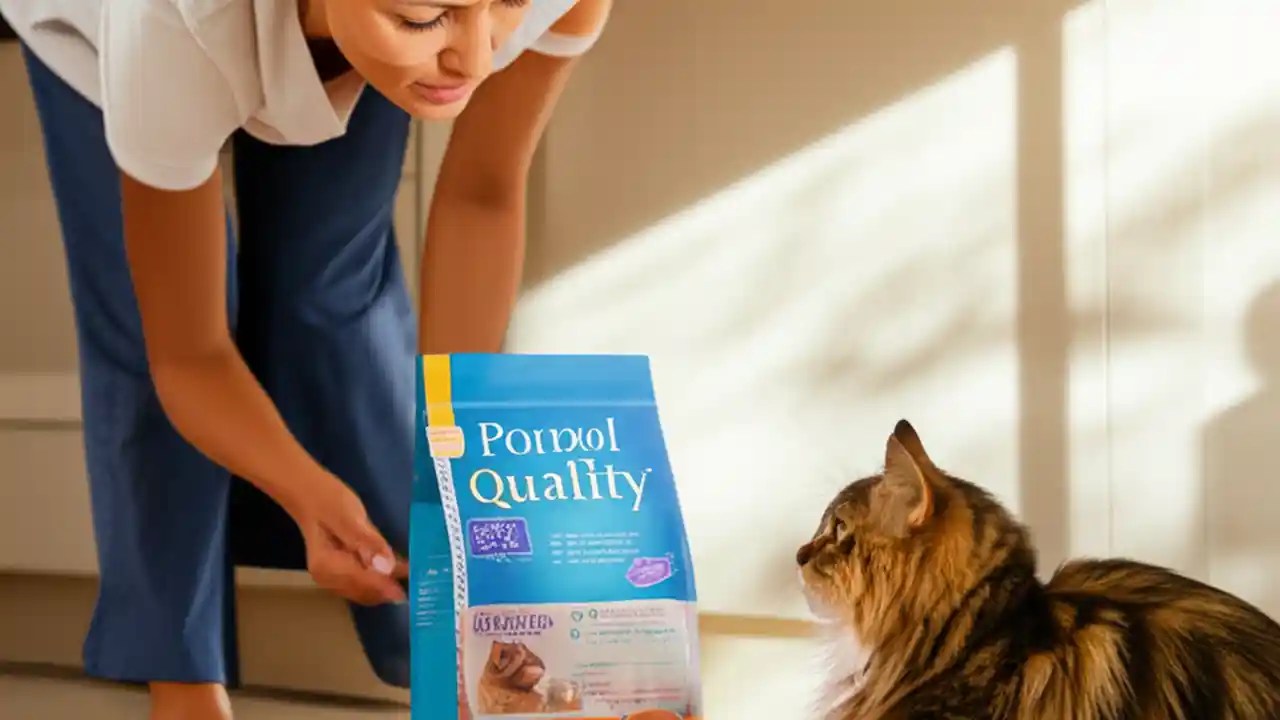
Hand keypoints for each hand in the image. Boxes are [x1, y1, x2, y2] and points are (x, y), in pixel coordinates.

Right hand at [291, 476, 407, 604]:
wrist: (309, 494)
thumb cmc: (328, 500)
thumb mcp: (348, 516)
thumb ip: (367, 541)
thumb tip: (386, 567)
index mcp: (327, 566)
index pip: (364, 583)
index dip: (391, 584)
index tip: (415, 580)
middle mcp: (328, 579)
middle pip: (367, 593)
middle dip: (392, 589)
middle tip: (422, 579)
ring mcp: (332, 579)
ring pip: (367, 591)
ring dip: (388, 586)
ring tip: (414, 577)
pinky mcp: (340, 573)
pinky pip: (364, 583)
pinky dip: (381, 580)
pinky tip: (398, 570)